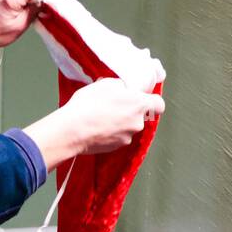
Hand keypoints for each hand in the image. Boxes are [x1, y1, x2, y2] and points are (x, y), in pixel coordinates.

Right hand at [22, 78, 164, 168]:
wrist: (72, 130)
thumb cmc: (88, 104)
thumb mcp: (106, 84)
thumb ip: (122, 87)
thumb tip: (124, 90)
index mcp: (139, 105)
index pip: (159, 104)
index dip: (152, 101)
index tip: (142, 98)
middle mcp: (137, 123)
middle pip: (140, 117)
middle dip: (130, 112)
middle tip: (113, 106)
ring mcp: (127, 138)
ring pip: (128, 128)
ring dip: (119, 123)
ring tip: (101, 118)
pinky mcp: (115, 148)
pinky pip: (117, 138)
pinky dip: (110, 134)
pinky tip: (96, 129)